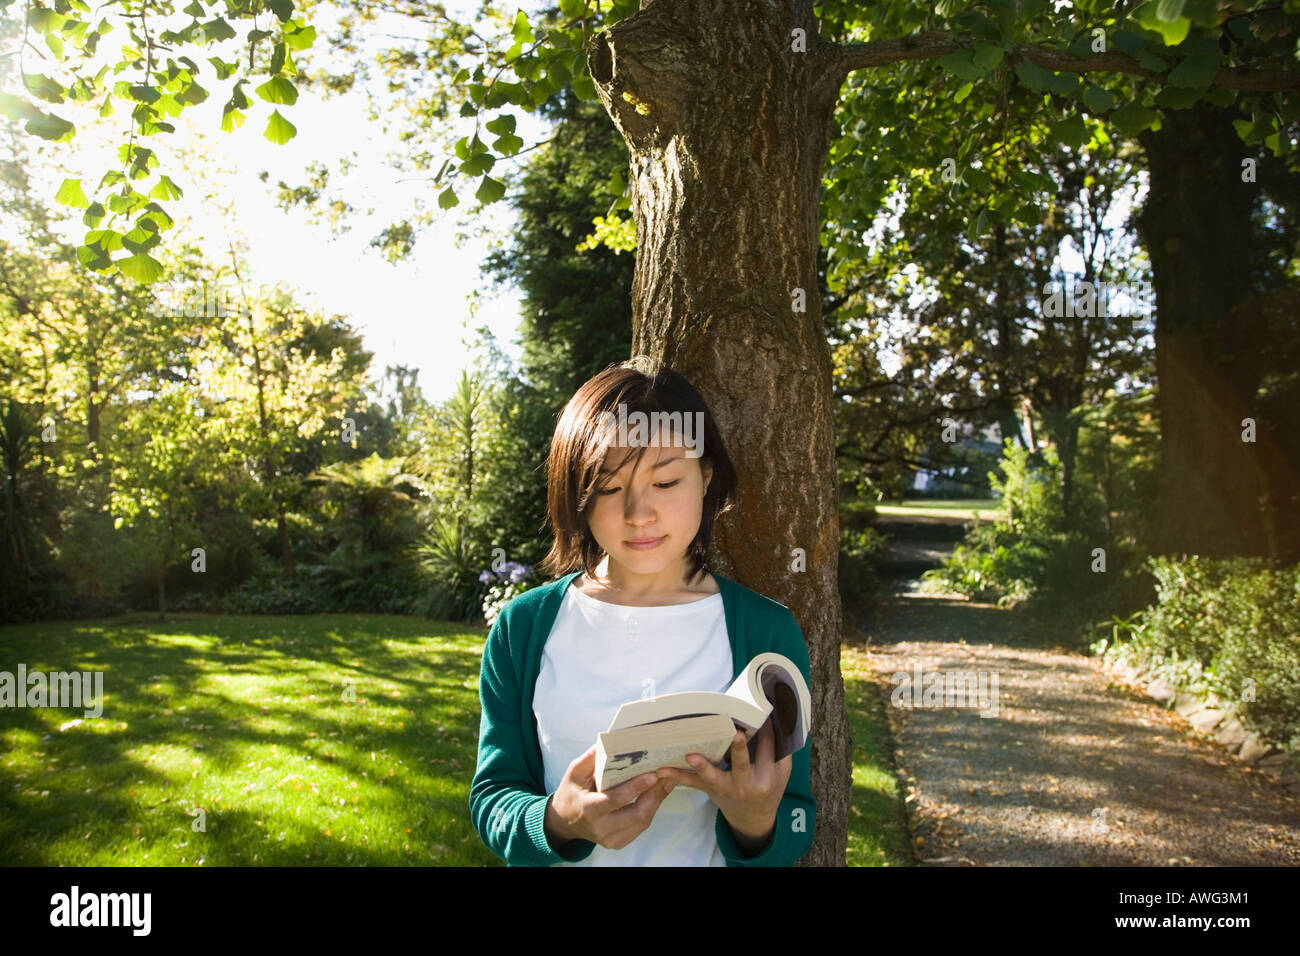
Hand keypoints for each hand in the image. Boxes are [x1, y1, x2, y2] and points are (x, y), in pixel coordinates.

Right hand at [544, 744, 676, 850]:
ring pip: (642, 822)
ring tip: (666, 782)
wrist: (564, 821)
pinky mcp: (617, 842)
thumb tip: (612, 740)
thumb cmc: (571, 791)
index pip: (616, 800)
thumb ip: (593, 757)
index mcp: (587, 809)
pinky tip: (657, 794)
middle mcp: (599, 828)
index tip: (653, 775)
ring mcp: (609, 839)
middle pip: (635, 815)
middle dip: (654, 794)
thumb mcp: (575, 771)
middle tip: (666, 775)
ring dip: (657, 801)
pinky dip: (651, 810)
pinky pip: (640, 827)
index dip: (636, 788)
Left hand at [655, 718, 790, 852]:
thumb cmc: (768, 789)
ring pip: (712, 777)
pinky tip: (662, 769)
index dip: (764, 731)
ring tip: (690, 757)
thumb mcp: (782, 773)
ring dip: (702, 767)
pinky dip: (677, 776)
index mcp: (766, 778)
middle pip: (742, 765)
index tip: (761, 715)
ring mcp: (725, 789)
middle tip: (736, 735)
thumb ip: (779, 750)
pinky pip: (692, 783)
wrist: (752, 819)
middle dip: (738, 750)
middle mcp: (745, 785)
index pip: (766, 750)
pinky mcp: (710, 790)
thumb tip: (771, 720)